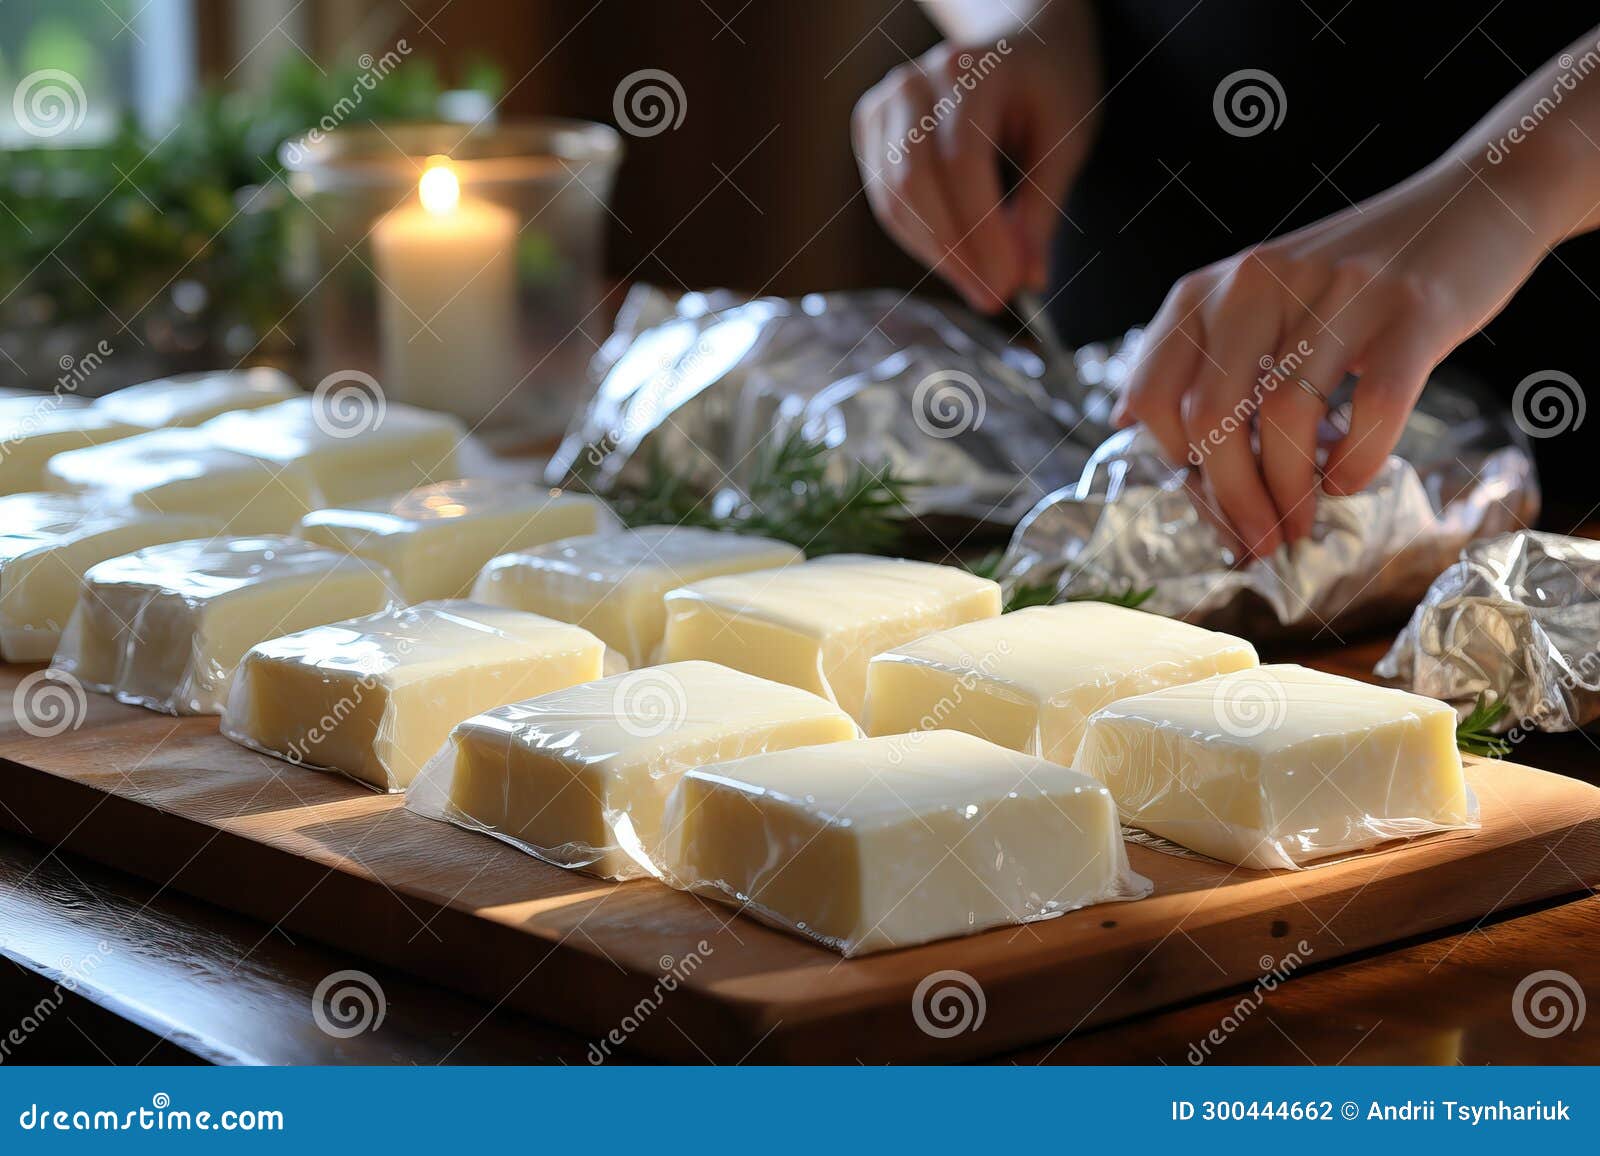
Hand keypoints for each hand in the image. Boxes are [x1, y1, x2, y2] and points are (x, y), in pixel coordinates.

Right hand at [851, 15, 1099, 312]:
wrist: (1022, 45)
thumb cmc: (1051, 87)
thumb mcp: (1066, 141)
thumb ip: (1043, 210)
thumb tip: (1025, 279)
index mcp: (970, 71)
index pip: (962, 163)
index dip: (981, 232)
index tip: (1008, 284)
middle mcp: (915, 82)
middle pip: (915, 184)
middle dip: (955, 253)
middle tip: (992, 298)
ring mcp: (885, 104)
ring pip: (893, 200)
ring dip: (936, 255)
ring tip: (979, 286)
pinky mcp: (870, 129)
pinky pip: (885, 200)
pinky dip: (920, 240)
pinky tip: (956, 261)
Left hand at [1115, 162, 1551, 556]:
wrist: (1474, 203)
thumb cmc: (1356, 278)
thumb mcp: (1262, 303)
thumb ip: (1212, 362)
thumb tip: (1155, 447)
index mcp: (1212, 289)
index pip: (1153, 395)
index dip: (1175, 465)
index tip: (1209, 502)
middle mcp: (1260, 282)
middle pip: (1210, 417)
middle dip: (1229, 498)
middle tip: (1258, 539)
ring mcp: (1337, 294)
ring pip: (1282, 419)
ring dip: (1288, 492)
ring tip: (1302, 521)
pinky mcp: (1410, 313)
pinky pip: (1370, 409)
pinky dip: (1355, 462)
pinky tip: (1348, 479)